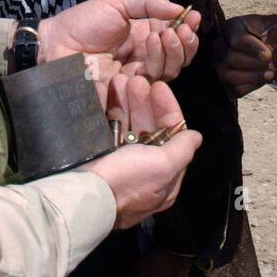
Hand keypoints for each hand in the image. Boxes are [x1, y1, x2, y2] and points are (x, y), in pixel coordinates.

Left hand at [38, 0, 200, 89]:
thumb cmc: (84, 21)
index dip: (186, 28)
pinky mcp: (130, 88)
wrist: (57, 43)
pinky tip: (152, 45)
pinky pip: (153, 81)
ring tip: (163, 35)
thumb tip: (179, 9)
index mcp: (144, 34)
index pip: (174, 36)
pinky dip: (158, 62)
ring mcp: (138, 73)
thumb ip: (148, 3)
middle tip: (180, 30)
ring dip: (172, 51)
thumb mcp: (117, 3)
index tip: (192, 16)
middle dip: (184, 42)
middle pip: (178, 56)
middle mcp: (144, 55)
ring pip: (169, 69)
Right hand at [83, 80, 200, 228]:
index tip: (158, 87)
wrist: (81, 196)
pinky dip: (104, 110)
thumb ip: (181, 149)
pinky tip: (102, 91)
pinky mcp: (95, 158)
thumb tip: (196, 137)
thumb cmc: (128, 180)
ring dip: (123, 102)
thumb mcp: (162, 166)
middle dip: (142, 102)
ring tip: (117, 80)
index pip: (172, 137)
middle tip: (135, 80)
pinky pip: (103, 129)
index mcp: (162, 178)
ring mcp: (116, 164)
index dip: (167, 110)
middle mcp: (141, 171)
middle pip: (147, 129)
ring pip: (124, 126)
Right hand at [214, 14, 276, 95]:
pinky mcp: (225, 82)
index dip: (254, 49)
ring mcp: (218, 63)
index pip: (239, 40)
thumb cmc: (270, 35)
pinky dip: (251, 86)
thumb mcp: (273, 25)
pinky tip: (264, 79)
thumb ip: (275, 29)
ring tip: (271, 74)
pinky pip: (234, 88)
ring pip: (229, 74)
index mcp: (232, 28)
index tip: (268, 56)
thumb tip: (275, 40)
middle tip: (274, 66)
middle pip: (232, 58)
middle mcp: (220, 45)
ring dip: (253, 76)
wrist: (268, 49)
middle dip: (255, 64)